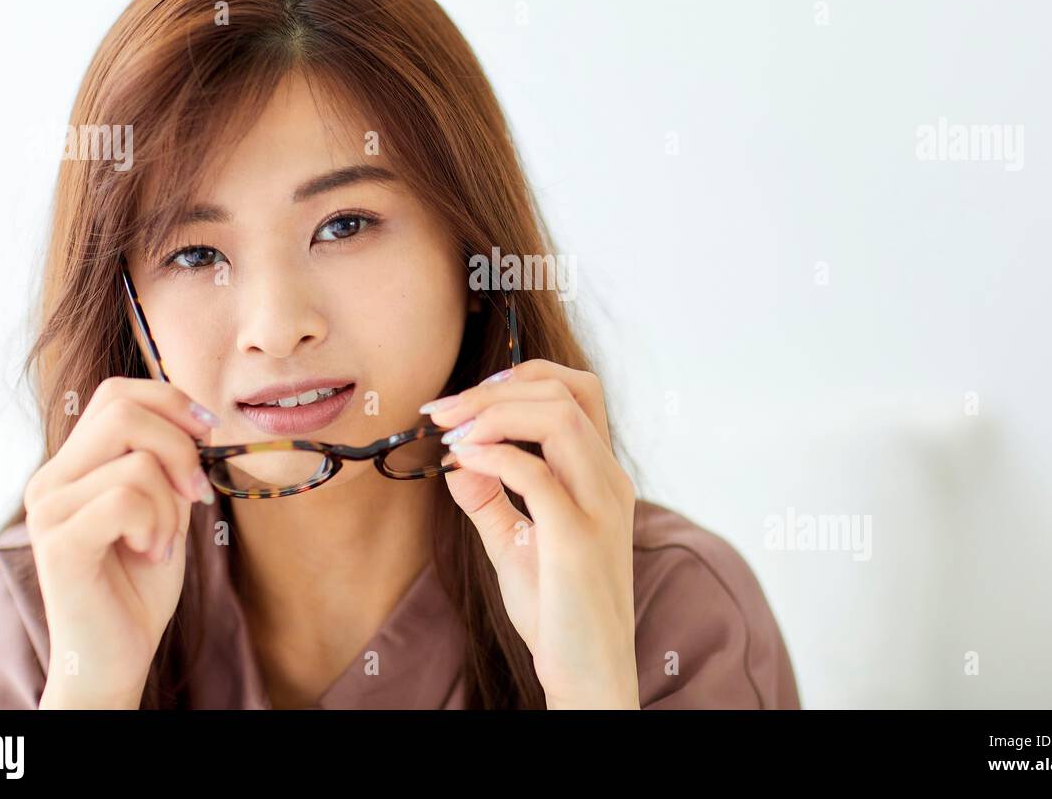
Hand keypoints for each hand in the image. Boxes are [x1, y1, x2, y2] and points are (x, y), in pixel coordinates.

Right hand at [24, 376, 218, 707]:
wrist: (117, 656)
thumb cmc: (140, 584)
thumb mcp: (163, 507)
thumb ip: (167, 463)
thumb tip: (200, 419)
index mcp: (72, 465)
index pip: (117, 393)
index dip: (171, 400)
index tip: (209, 434)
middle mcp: (50, 479)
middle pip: (123, 411)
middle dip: (181, 448)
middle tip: (193, 495)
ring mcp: (48, 510)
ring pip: (136, 461)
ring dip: (171, 504)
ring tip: (162, 541)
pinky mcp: (58, 543)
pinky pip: (127, 500)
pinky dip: (157, 526)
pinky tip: (150, 555)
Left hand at [421, 359, 639, 708]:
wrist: (587, 674)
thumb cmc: (557, 612)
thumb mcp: (514, 543)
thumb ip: (489, 497)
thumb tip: (457, 457)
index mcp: (601, 477)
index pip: (578, 391)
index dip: (522, 377)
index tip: (468, 399)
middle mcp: (609, 482)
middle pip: (567, 392)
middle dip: (495, 389)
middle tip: (442, 411)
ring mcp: (599, 507)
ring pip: (558, 417)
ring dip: (493, 413)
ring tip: (450, 432)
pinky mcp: (577, 538)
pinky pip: (536, 472)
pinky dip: (494, 454)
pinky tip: (462, 460)